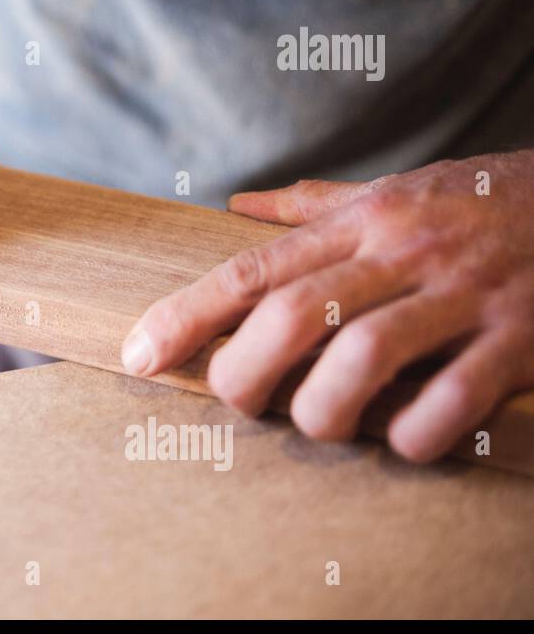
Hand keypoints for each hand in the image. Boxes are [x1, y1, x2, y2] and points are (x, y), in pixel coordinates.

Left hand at [122, 151, 533, 462]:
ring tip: (315, 425)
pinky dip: (419, 431)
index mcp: (362, 221)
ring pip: (365, 355)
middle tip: (231, 403)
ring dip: (323, 407)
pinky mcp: (521, 335)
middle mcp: (402, 253)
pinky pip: (457, 394)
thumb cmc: (475, 203)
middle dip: (243, 369)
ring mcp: (463, 294)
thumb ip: (311, 205)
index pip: (253, 270)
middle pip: (293, 314)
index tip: (139, 354)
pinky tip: (404, 443)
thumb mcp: (392, 190)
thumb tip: (234, 206)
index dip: (186, 316)